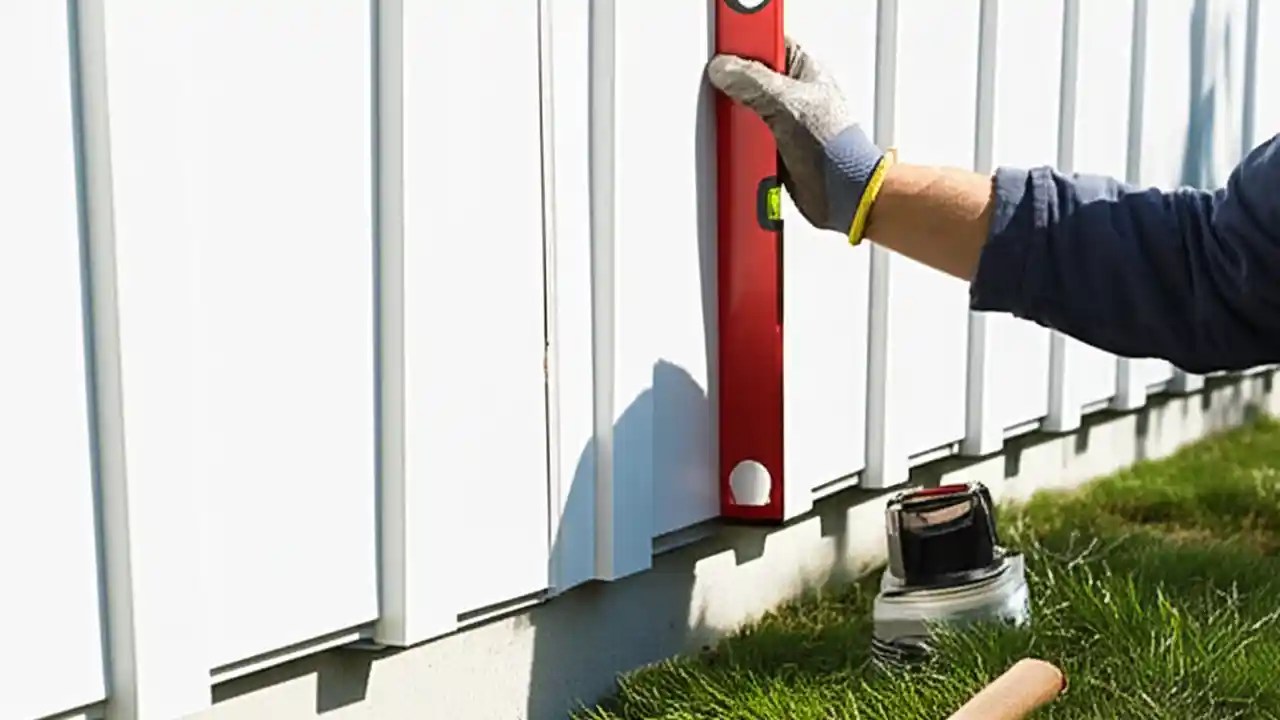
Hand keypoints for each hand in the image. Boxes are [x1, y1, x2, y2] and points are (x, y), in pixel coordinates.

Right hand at [706, 37, 884, 238]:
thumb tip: (724, 70)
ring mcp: (781, 120)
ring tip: (748, 136)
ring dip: (739, 126)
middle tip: (737, 105)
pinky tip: (749, 152)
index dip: (743, 48)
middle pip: (747, 79)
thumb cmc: (838, 149)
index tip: (726, 61)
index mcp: (802, 68)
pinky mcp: (773, 147)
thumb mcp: (789, 105)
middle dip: (736, 93)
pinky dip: (742, 147)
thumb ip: (753, 83)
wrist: (844, 195)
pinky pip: (745, 140)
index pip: (765, 42)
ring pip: (742, 112)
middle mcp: (792, 92)